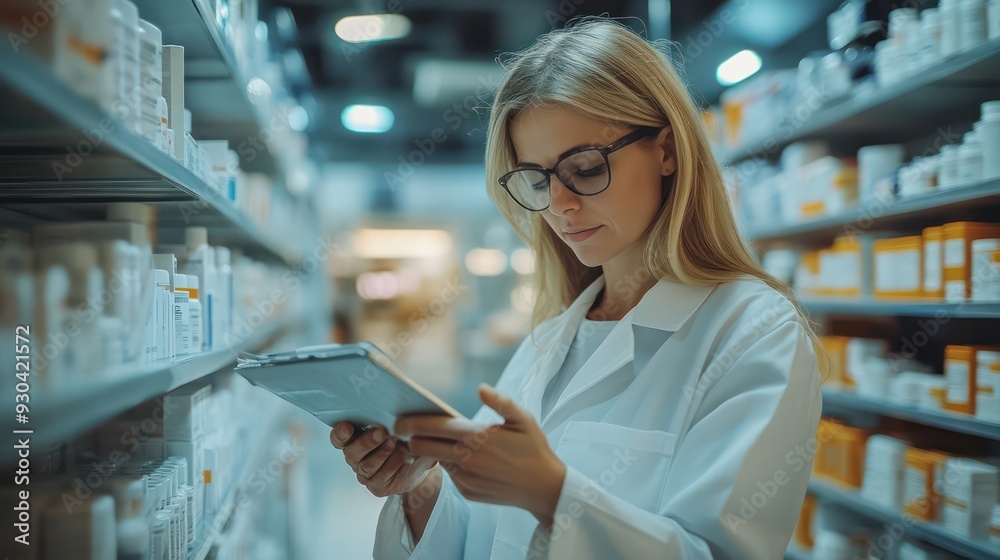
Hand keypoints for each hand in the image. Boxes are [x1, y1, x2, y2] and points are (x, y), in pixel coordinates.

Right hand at [329, 423, 437, 497]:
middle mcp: (355, 457)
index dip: (340, 434)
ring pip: (367, 466)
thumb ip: (388, 420)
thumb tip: (391, 411)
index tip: (347, 427)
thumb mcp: (397, 426)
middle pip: (352, 452)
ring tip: (396, 442)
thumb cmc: (404, 438)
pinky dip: (393, 464)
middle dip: (367, 442)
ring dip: (382, 453)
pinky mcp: (376, 487)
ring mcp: (364, 474)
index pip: (338, 438)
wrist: (418, 463)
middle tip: (382, 432)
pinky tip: (404, 456)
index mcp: (353, 440)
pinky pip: (381, 477)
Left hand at [395, 384, 565, 524]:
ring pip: (436, 461)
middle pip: (423, 447)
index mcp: (477, 437)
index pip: (433, 427)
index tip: (398, 420)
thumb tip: (480, 387)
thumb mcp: (523, 419)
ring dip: (432, 451)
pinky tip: (461, 458)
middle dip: (411, 438)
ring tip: (432, 441)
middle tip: (404, 431)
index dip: (411, 423)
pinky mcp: (467, 492)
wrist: (544, 488)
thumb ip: (501, 401)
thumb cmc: (534, 448)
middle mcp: (467, 459)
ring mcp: (465, 478)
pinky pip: (451, 475)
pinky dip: (451, 465)